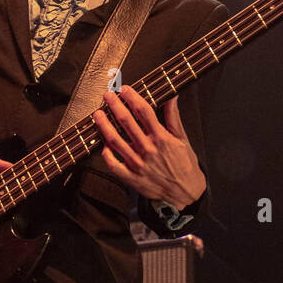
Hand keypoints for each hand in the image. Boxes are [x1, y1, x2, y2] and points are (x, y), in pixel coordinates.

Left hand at [92, 85, 206, 207]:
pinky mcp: (131, 177)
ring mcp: (137, 164)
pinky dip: (106, 154)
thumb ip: (173, 117)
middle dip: (115, 105)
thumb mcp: (182, 139)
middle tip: (107, 95)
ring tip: (97, 114)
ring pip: (115, 140)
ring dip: (104, 125)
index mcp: (161, 138)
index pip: (143, 111)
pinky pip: (113, 164)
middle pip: (126, 121)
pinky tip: (103, 144)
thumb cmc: (184, 165)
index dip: (132, 97)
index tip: (125, 89)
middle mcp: (148, 149)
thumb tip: (172, 96)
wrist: (185, 192)